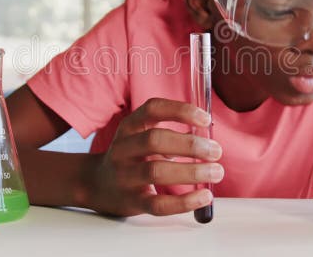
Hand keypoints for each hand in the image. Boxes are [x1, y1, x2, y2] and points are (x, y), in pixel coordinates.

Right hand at [85, 98, 223, 216]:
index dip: (180, 110)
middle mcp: (123, 148)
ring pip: (156, 171)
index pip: (152, 109)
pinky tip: (203, 197)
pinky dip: (184, 202)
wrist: (96, 184)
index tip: (206, 118)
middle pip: (155, 140)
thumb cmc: (132, 158)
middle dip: (190, 144)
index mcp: (130, 127)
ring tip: (216, 172)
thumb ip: (172, 136)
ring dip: (191, 171)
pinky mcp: (131, 201)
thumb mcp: (142, 137)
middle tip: (216, 151)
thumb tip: (210, 139)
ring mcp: (124, 176)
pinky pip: (158, 204)